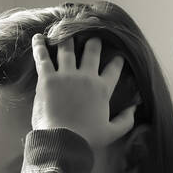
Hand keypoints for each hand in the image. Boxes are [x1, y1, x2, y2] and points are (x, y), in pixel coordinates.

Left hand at [30, 33, 136, 149]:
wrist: (63, 141)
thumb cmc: (87, 138)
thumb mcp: (112, 132)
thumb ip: (126, 120)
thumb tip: (134, 108)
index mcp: (102, 89)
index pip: (113, 69)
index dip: (117, 61)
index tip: (118, 55)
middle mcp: (86, 77)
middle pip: (92, 52)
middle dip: (93, 42)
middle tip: (92, 37)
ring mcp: (66, 76)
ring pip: (67, 50)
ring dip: (67, 38)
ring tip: (65, 30)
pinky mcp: (48, 79)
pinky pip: (43, 58)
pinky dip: (39, 46)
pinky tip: (38, 37)